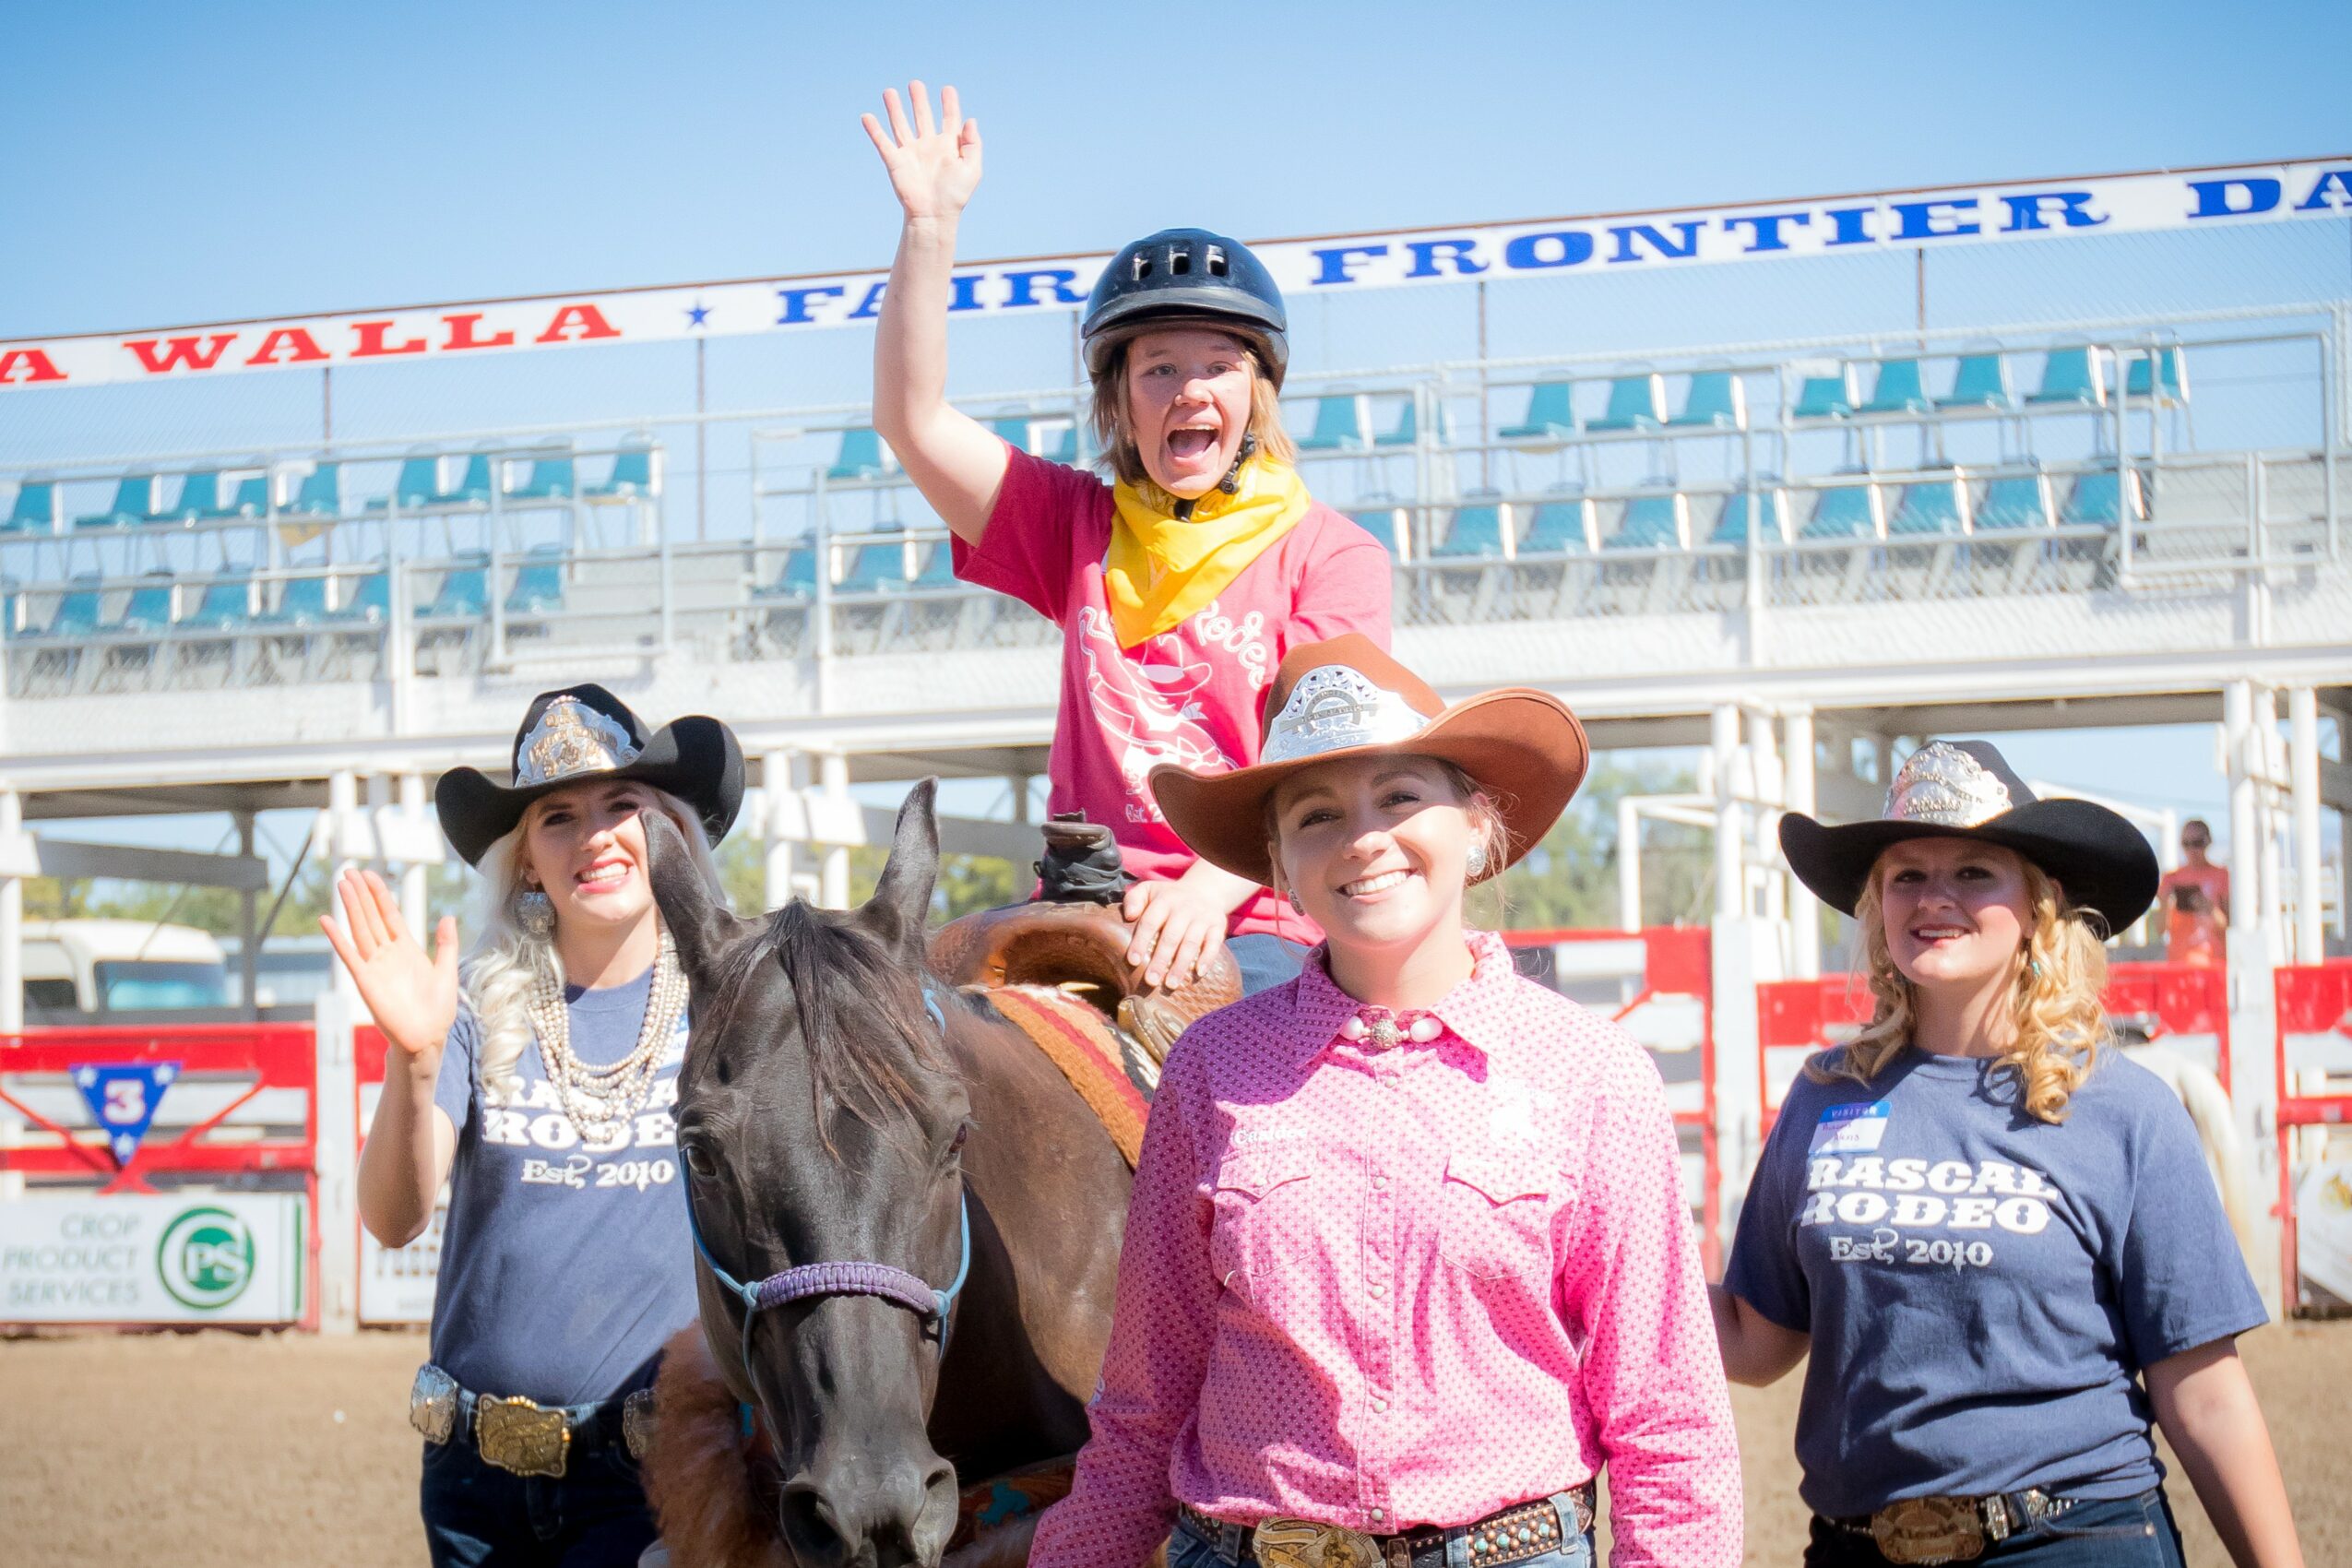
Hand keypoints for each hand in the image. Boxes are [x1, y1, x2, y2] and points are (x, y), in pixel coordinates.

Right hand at [320, 868, 460, 1069]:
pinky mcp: (365, 980)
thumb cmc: (438, 1009)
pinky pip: (349, 955)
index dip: (380, 894)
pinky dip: (338, 938)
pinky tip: (327, 920)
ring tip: (341, 884)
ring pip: (360, 929)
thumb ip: (447, 943)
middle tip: (349, 870)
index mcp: (408, 949)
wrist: (427, 1037)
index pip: (390, 915)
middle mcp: (388, 954)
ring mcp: (375, 965)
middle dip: (361, 894)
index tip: (371, 874)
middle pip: (372, 916)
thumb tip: (448, 916)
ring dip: (350, 907)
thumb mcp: (447, 970)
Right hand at [861, 81, 981, 223]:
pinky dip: (874, 130)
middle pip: (922, 117)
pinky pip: (882, 142)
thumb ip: (973, 144)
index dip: (949, 104)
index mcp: (948, 147)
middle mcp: (928, 146)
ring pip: (901, 125)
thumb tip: (970, 120)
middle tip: (915, 84)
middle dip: (919, 100)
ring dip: (895, 108)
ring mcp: (911, 153)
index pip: (949, 119)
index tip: (947, 89)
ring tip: (889, 91)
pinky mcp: (895, 162)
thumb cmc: (955, 196)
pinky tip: (867, 116)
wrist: (934, 215)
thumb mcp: (972, 169)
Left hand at [1121, 875, 1228, 990]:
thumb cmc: (1169, 897)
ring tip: (1171, 984)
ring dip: (1181, 965)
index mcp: (1165, 900)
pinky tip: (1198, 973)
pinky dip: (1207, 958)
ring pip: (1191, 943)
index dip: (1141, 942)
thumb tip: (1129, 916)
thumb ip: (1134, 898)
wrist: (1205, 890)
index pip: (1150, 922)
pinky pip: (1214, 943)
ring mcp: (1203, 917)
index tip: (1133, 961)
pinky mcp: (1218, 925)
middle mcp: (1185, 908)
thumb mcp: (1149, 889)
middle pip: (1171, 937)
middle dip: (1160, 960)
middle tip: (1151, 981)